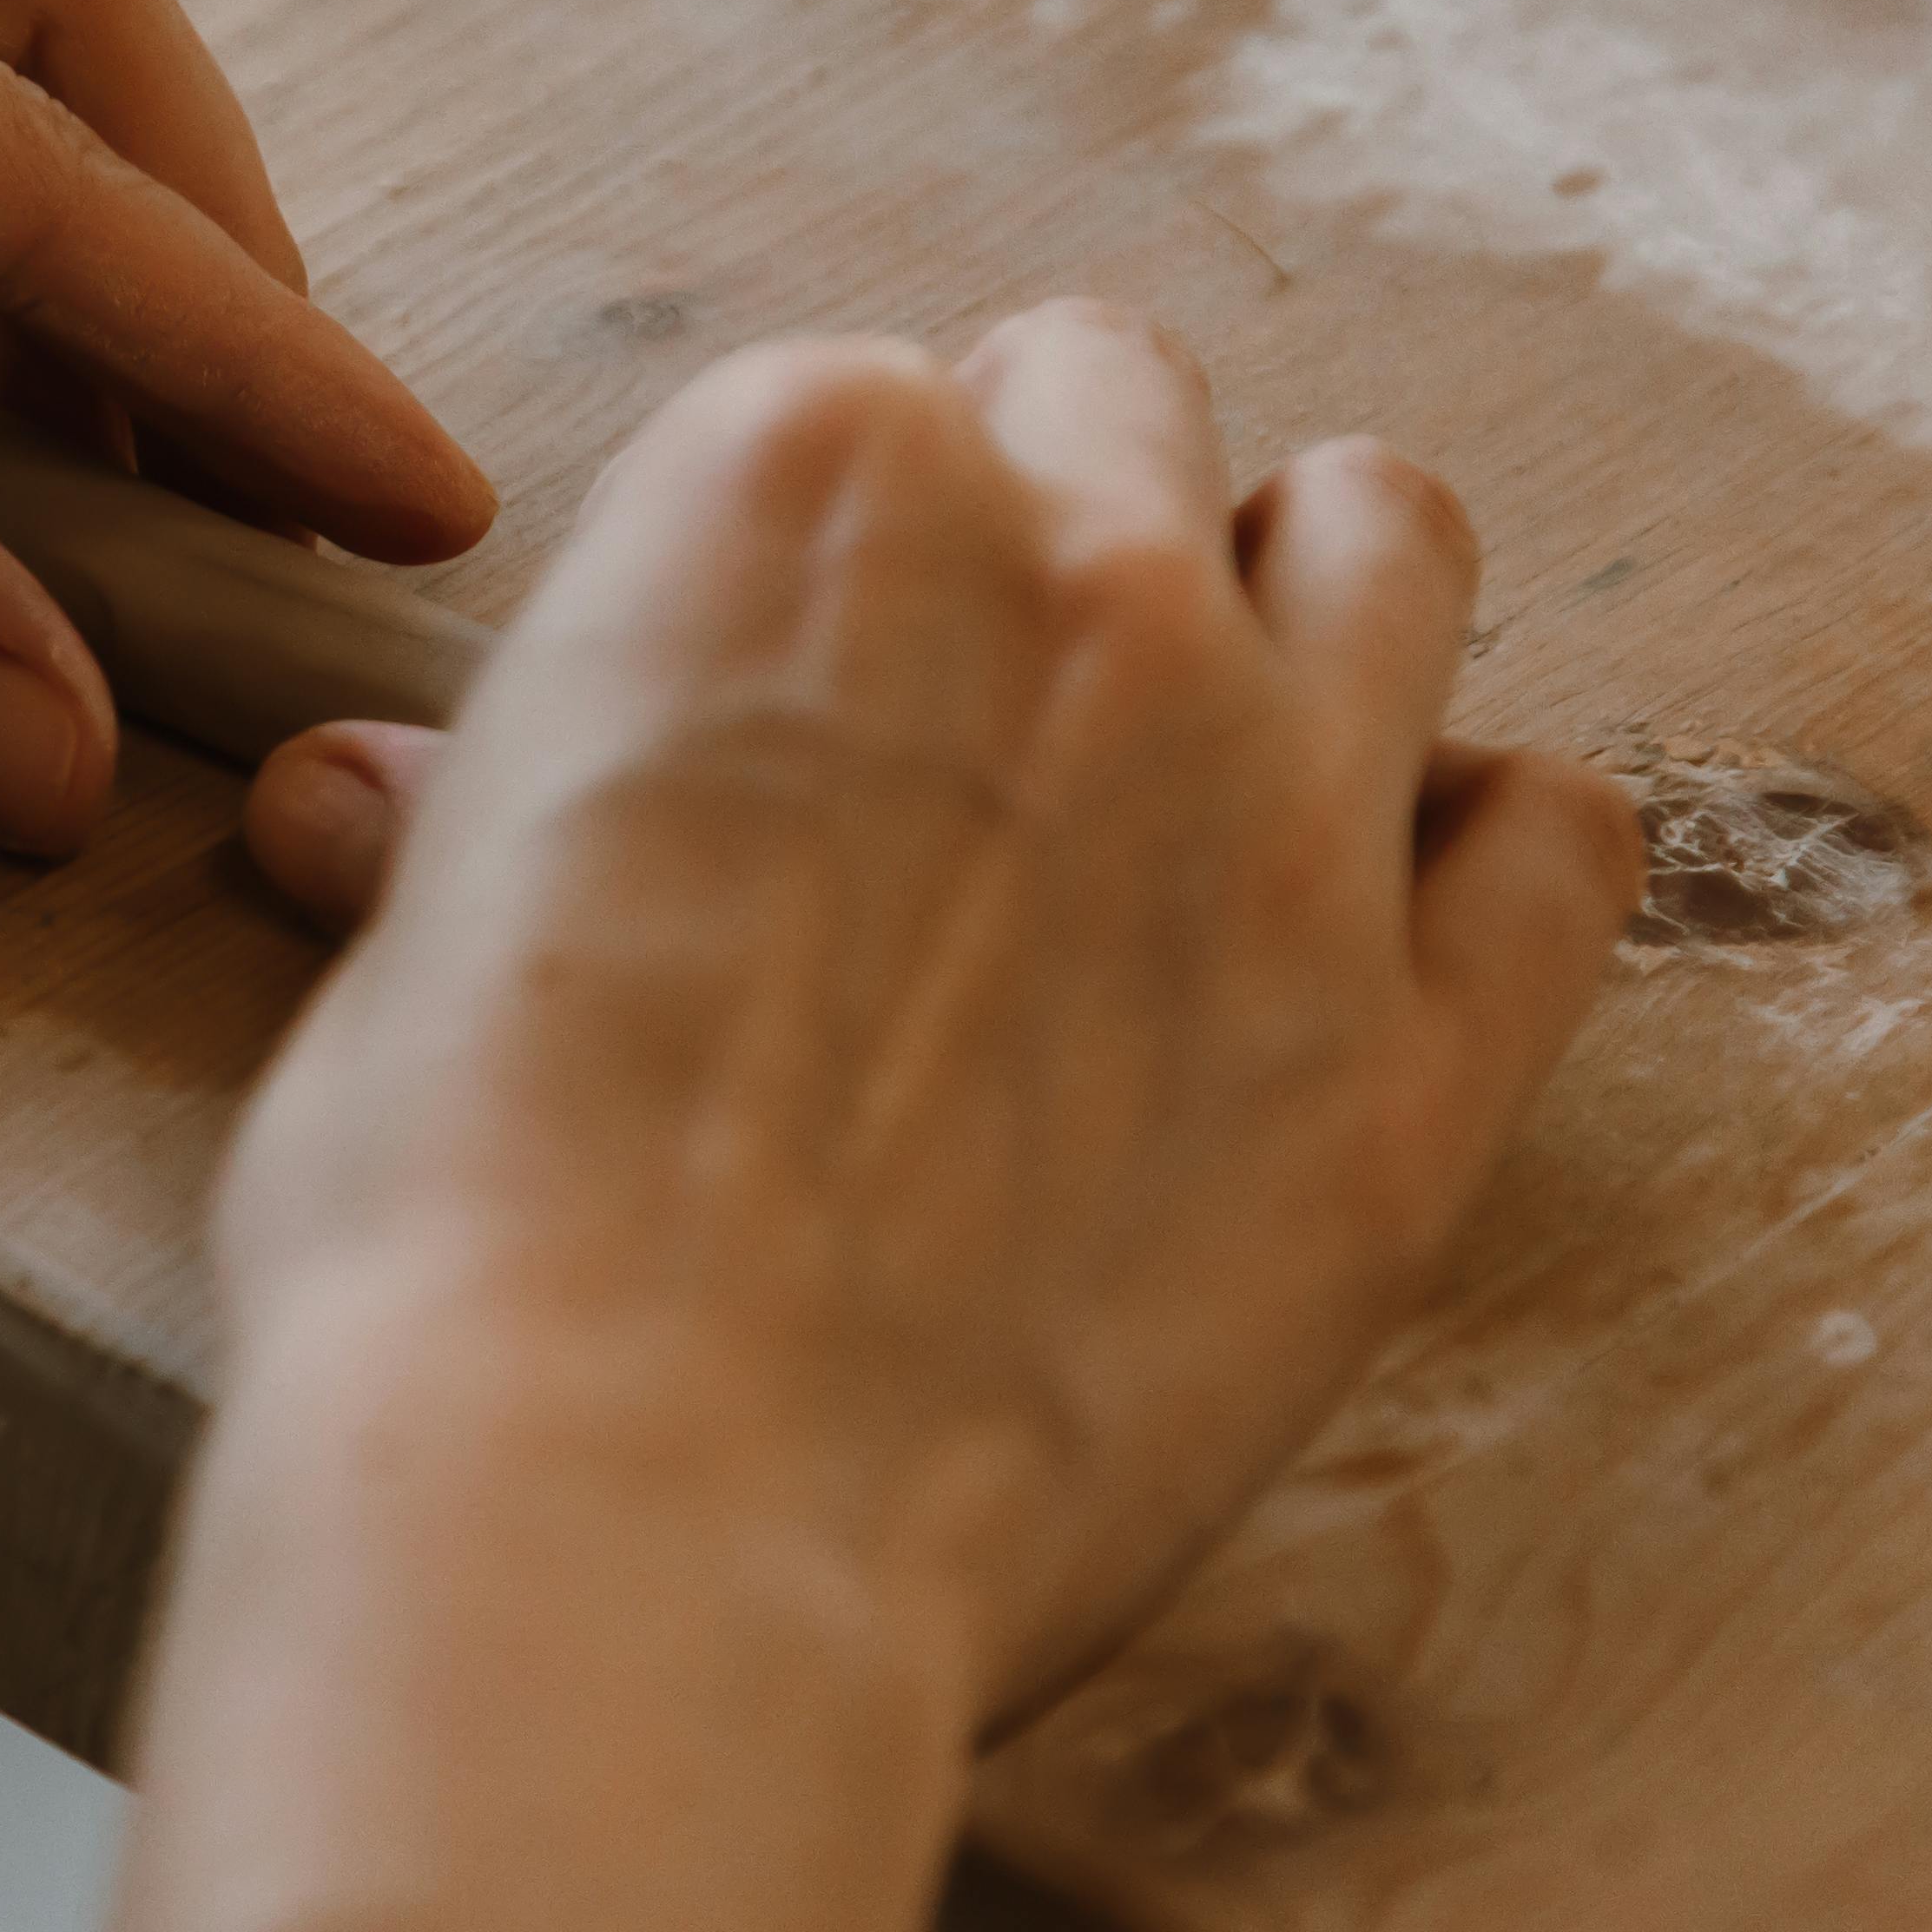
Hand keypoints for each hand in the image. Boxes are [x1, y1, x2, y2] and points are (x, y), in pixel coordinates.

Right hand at [217, 307, 1636, 1722]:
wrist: (625, 1523)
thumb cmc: (460, 1241)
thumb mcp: (408, 961)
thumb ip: (471, 826)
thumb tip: (372, 797)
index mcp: (803, 484)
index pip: (868, 408)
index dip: (816, 561)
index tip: (782, 685)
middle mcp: (1075, 583)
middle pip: (1125, 410)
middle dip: (1055, 518)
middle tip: (974, 706)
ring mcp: (1280, 806)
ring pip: (1390, 538)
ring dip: (1303, 602)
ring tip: (1208, 751)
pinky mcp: (1414, 1050)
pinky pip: (1559, 843)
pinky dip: (1482, 850)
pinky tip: (1378, 925)